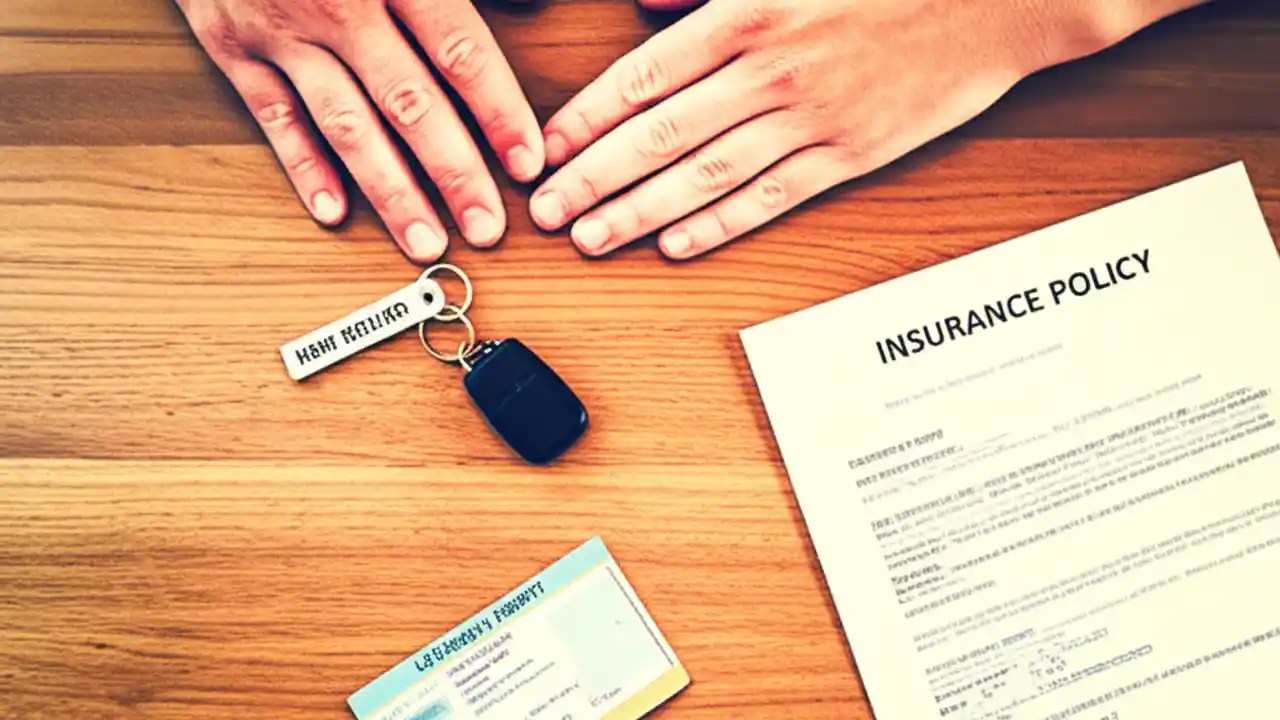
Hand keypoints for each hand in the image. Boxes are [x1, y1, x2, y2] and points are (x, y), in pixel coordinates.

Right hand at [175, 0, 543, 261]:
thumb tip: (530, 8)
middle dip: (454, 175)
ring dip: (390, 191)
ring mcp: (280, 31)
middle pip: (409, 103)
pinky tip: (334, 215)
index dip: (498, 113)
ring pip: (346, 125)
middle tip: (487, 229)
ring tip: (425, 242)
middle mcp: (338, 6)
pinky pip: (275, 118)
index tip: (527, 163)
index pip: (458, 52)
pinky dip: (304, 169)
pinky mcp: (232, 46)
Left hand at [530, 0, 1206, 259]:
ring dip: (639, 213)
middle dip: (594, 178)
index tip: (545, 151)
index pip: (643, 77)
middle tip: (546, 214)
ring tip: (590, 241)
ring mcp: (811, 119)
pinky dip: (719, 226)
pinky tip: (676, 246)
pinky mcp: (851, 153)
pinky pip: (771, 199)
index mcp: (749, 10)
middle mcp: (771, 72)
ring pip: (704, 177)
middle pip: (659, 137)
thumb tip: (646, 4)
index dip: (585, 120)